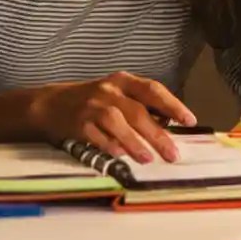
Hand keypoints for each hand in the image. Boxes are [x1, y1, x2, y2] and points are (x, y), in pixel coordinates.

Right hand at [26, 71, 196, 162]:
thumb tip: (168, 127)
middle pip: (138, 111)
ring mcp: (92, 105)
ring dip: (134, 142)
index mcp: (122, 81)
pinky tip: (120, 156)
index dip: (173, 105)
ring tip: (147, 159)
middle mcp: (108, 90)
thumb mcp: (116, 95)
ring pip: (117, 122)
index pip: (153, 90)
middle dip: (157, 134)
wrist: (50, 104)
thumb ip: (140, 106)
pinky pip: (97, 136)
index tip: (190, 121)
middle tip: (173, 154)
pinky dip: (109, 146)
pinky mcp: (77, 122)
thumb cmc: (92, 101)